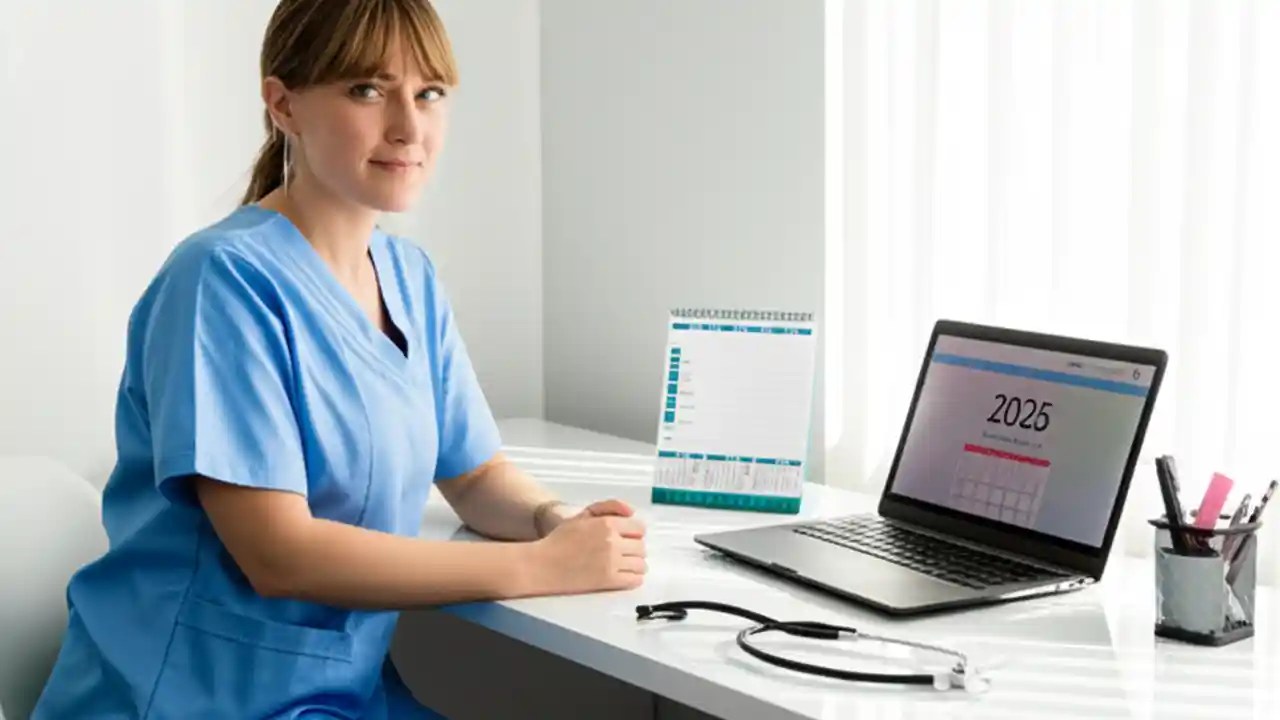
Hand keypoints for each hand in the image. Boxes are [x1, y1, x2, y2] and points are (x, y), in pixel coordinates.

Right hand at [529, 501, 646, 594]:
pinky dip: (633, 578)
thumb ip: (609, 507)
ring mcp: (611, 562)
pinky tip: (624, 576)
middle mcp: (612, 542)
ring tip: (624, 565)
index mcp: (607, 524)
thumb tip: (631, 511)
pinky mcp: (608, 580)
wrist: (543, 564)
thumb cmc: (560, 540)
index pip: (639, 528)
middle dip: (634, 549)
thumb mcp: (583, 515)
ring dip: (635, 564)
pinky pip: (635, 580)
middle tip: (624, 552)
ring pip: (641, 564)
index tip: (627, 537)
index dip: (634, 533)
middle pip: (641, 547)